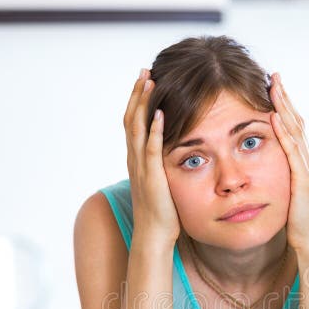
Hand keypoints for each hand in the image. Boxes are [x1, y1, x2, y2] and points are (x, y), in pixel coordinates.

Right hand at [123, 69, 179, 246]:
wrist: (153, 236)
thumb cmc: (163, 213)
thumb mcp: (162, 182)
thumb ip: (163, 166)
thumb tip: (176, 153)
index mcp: (137, 160)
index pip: (134, 124)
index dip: (137, 101)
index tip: (145, 81)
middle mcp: (135, 160)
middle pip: (131, 119)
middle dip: (138, 94)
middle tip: (144, 71)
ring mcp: (141, 168)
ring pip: (137, 129)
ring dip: (143, 104)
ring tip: (149, 82)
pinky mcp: (152, 178)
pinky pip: (151, 149)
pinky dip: (155, 130)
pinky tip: (160, 114)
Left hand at [269, 73, 308, 253]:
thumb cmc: (297, 220)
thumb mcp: (286, 191)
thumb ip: (282, 175)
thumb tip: (267, 166)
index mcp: (305, 161)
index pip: (294, 127)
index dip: (284, 106)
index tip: (272, 86)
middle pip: (297, 121)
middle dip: (285, 98)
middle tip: (274, 75)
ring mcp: (308, 168)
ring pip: (296, 130)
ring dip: (285, 107)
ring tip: (274, 86)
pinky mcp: (303, 179)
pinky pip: (292, 151)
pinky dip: (284, 132)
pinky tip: (275, 117)